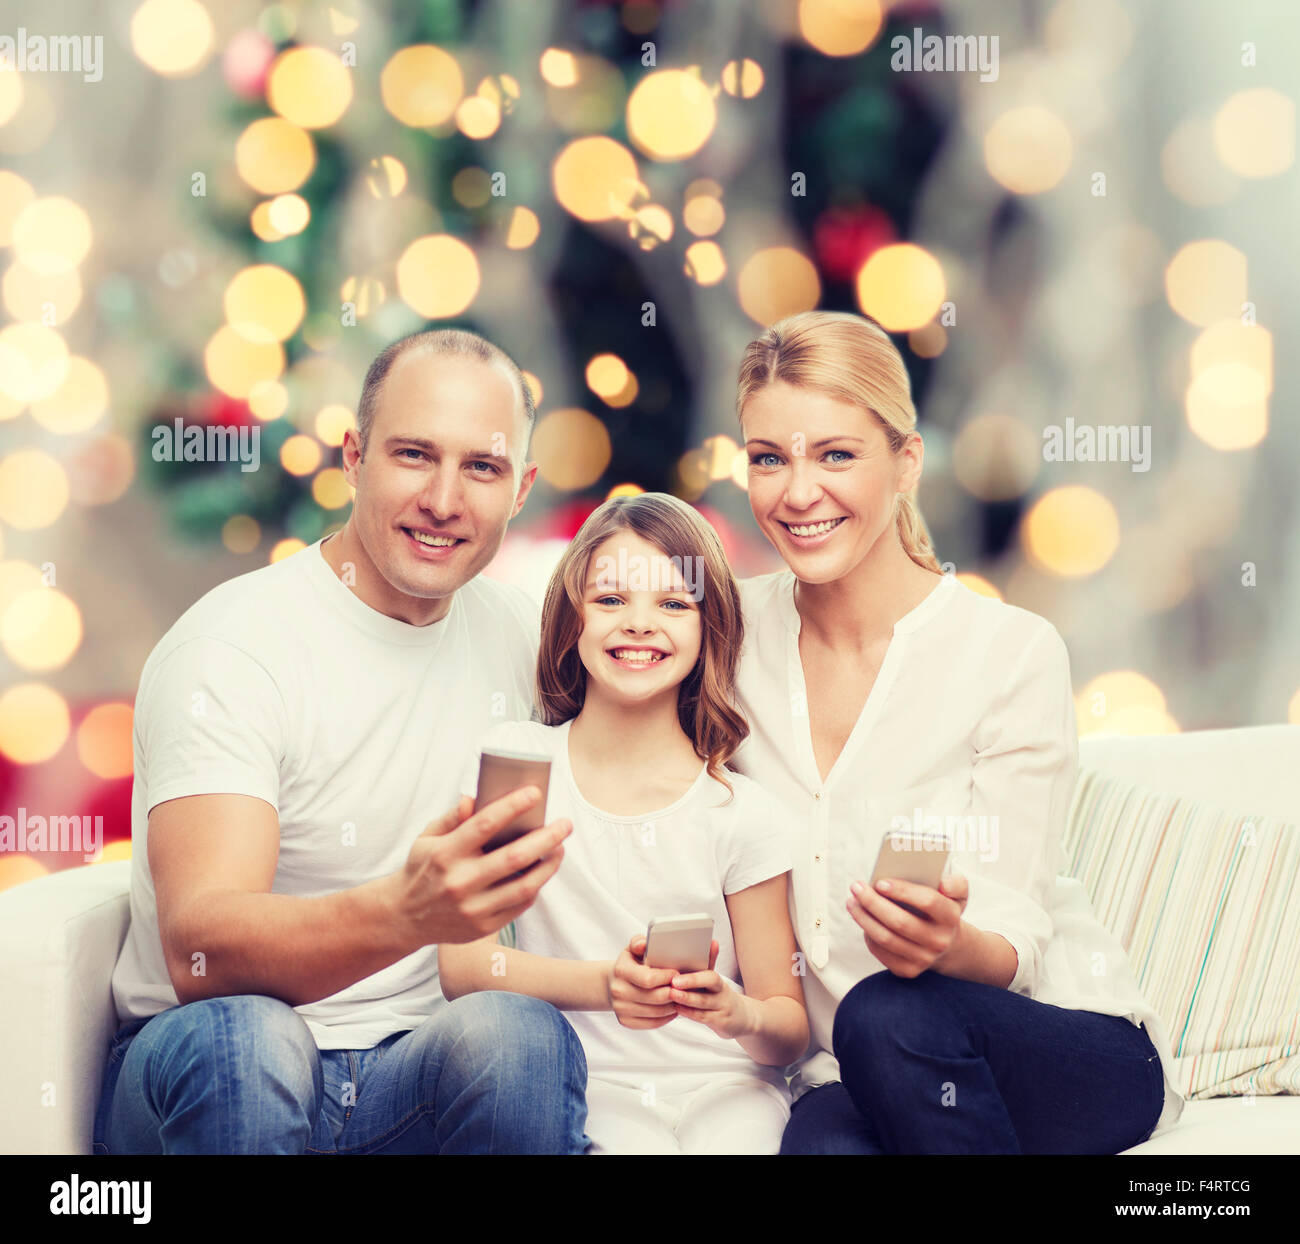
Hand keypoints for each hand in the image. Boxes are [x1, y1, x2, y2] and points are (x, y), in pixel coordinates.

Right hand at [388, 788, 570, 946]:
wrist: (403, 917)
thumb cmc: (422, 868)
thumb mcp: (427, 838)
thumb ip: (452, 817)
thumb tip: (475, 798)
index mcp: (444, 854)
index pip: (484, 825)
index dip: (512, 806)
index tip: (535, 793)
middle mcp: (459, 882)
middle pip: (513, 857)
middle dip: (546, 838)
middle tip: (565, 824)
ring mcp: (472, 908)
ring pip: (523, 886)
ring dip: (549, 865)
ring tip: (561, 848)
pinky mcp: (483, 926)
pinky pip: (520, 905)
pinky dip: (536, 886)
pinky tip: (543, 870)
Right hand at [606, 935, 677, 1028]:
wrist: (612, 983)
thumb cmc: (630, 963)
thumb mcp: (633, 949)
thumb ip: (639, 942)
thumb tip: (644, 944)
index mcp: (621, 970)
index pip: (649, 979)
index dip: (667, 977)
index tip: (677, 973)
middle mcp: (618, 991)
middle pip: (656, 997)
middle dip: (674, 992)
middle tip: (684, 987)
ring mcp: (621, 1008)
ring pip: (657, 1012)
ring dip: (673, 1005)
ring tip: (681, 997)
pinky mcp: (626, 1021)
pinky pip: (653, 1023)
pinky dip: (667, 1017)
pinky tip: (673, 1008)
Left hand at [667, 940, 751, 1039]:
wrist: (742, 1018)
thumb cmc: (720, 997)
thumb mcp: (715, 983)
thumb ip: (708, 964)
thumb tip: (711, 941)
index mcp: (718, 982)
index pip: (710, 973)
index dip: (696, 973)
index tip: (678, 973)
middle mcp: (722, 993)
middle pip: (711, 982)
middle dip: (692, 981)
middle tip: (674, 981)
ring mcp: (722, 1008)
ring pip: (704, 1002)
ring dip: (687, 998)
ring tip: (671, 994)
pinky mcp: (721, 1023)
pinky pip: (703, 1017)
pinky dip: (689, 1013)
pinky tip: (677, 1008)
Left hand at [847, 873, 968, 978]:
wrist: (946, 945)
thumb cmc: (942, 910)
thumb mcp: (956, 894)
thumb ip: (956, 884)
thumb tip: (943, 884)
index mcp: (950, 917)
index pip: (928, 901)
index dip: (902, 891)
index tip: (880, 882)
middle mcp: (939, 941)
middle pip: (900, 922)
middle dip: (873, 903)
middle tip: (856, 887)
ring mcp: (923, 959)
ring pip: (886, 938)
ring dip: (864, 918)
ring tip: (852, 902)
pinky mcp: (908, 970)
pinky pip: (881, 951)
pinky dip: (867, 934)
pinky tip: (862, 919)